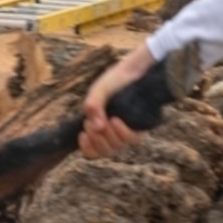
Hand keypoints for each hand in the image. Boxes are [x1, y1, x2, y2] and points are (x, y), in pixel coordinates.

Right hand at [79, 43, 156, 158]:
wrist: (133, 70)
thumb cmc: (114, 81)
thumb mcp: (98, 93)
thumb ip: (93, 107)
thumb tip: (97, 128)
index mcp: (99, 128)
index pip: (92, 152)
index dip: (87, 148)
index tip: (82, 135)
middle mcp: (113, 134)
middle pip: (104, 152)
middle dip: (96, 141)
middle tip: (91, 125)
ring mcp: (127, 132)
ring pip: (117, 147)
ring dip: (108, 136)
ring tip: (106, 119)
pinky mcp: (140, 127)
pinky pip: (131, 139)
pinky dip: (122, 132)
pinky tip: (115, 120)